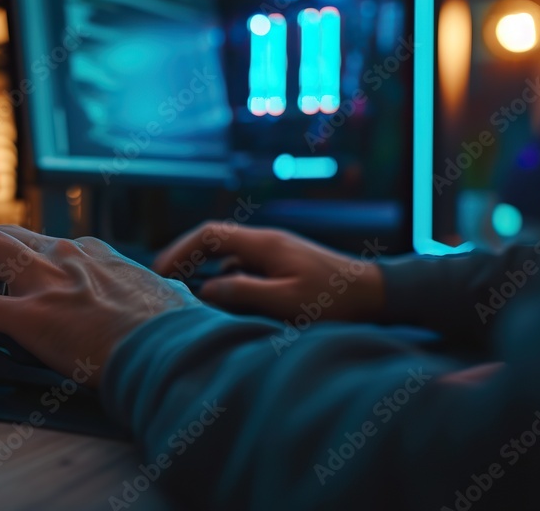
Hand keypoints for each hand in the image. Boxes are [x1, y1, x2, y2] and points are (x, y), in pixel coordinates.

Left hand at [0, 226, 197, 386]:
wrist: (170, 351)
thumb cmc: (174, 330)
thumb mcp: (172, 297)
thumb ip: (163, 291)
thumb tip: (174, 295)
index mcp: (97, 255)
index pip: (51, 245)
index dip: (32, 266)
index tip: (27, 288)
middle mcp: (69, 256)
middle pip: (11, 234)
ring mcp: (47, 282)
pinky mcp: (31, 315)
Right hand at [152, 222, 384, 321]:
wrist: (378, 295)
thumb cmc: (335, 301)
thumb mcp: (285, 302)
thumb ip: (242, 293)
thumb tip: (207, 289)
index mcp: (264, 244)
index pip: (209, 234)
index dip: (180, 250)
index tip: (161, 272)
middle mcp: (267, 242)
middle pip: (214, 240)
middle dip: (186, 258)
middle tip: (165, 281)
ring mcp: (276, 253)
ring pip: (229, 256)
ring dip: (207, 272)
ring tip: (189, 296)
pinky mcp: (284, 266)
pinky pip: (245, 269)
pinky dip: (228, 281)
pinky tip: (226, 304)